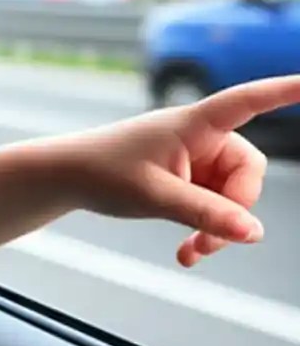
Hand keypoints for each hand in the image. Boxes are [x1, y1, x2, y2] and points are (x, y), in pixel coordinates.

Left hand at [63, 75, 299, 266]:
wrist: (66, 178)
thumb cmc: (103, 171)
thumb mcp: (156, 196)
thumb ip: (206, 214)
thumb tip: (254, 232)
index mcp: (193, 123)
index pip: (248, 101)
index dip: (283, 91)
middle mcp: (200, 136)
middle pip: (248, 172)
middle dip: (234, 210)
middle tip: (209, 243)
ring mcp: (195, 159)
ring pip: (232, 197)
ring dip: (217, 227)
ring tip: (191, 252)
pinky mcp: (188, 179)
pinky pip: (213, 206)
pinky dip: (204, 229)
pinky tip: (187, 254)